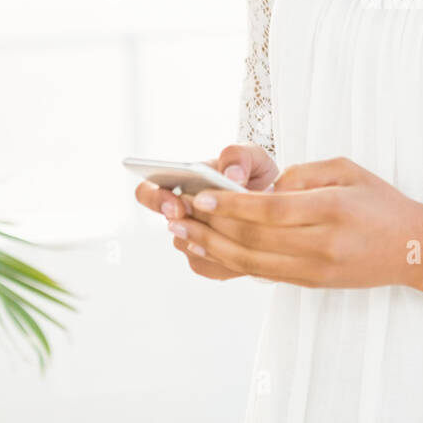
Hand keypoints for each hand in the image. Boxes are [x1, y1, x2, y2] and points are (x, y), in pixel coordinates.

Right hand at [134, 143, 278, 280]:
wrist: (274, 205)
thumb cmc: (255, 176)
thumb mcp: (253, 158)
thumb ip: (239, 157)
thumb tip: (231, 174)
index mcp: (180, 183)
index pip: (148, 191)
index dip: (156, 198)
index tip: (176, 203)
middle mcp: (180, 214)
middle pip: (170, 224)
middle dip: (186, 223)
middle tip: (209, 222)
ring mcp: (190, 240)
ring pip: (191, 246)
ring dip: (215, 238)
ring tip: (244, 228)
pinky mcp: (206, 262)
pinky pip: (210, 265)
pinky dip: (229, 256)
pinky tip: (249, 245)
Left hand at [165, 157, 420, 288]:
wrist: (413, 248)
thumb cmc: (379, 202)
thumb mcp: (347, 171)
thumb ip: (303, 174)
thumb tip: (262, 189)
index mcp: (332, 209)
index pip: (271, 211)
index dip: (232, 206)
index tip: (201, 197)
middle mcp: (323, 244)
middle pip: (255, 240)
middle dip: (211, 228)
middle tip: (178, 215)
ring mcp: (317, 269)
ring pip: (254, 262)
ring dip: (213, 248)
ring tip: (183, 235)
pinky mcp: (312, 283)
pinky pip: (264, 273)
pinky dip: (232, 262)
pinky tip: (211, 250)